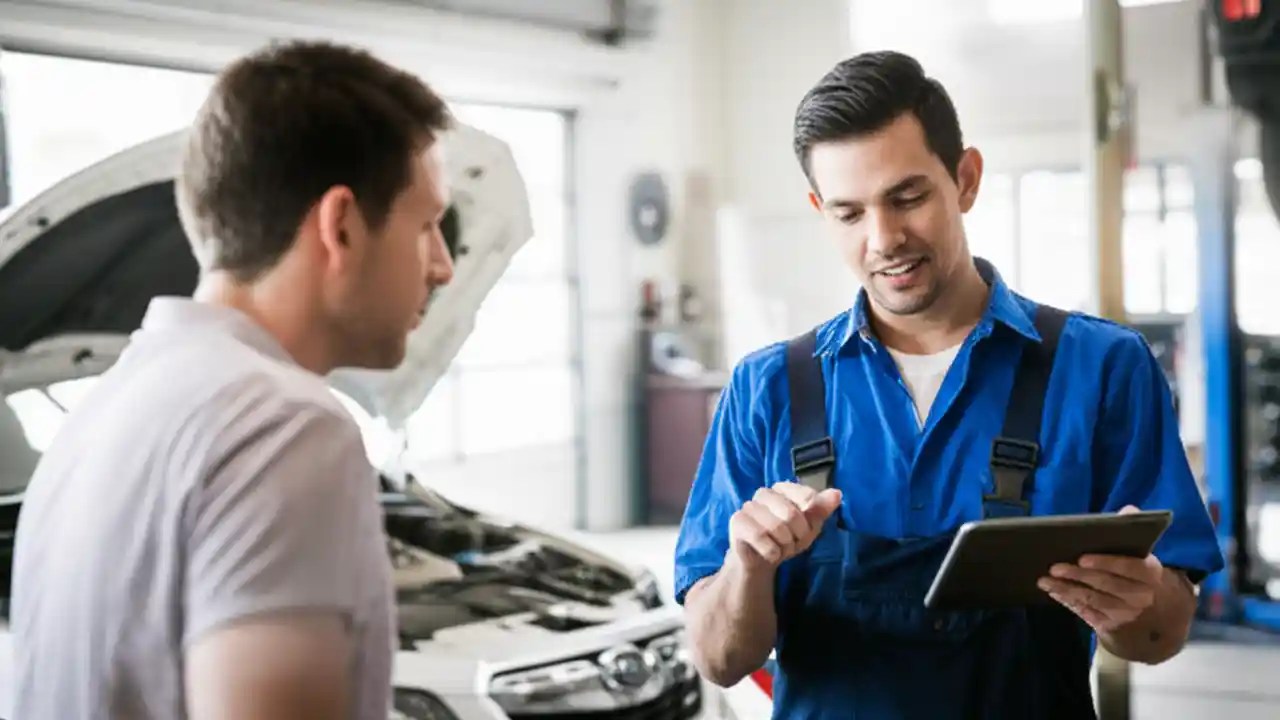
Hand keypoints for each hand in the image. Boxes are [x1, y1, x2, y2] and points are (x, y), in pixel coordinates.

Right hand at [729, 482, 841, 567]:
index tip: (805, 530)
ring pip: (777, 528)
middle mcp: (764, 492)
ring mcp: (748, 506)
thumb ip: (821, 509)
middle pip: (792, 514)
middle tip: (791, 543)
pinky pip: (761, 538)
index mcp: (784, 488)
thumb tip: (837, 493)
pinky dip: (771, 552)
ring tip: (780, 548)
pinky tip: (769, 553)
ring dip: (784, 546)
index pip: (808, 498)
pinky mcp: (737, 521)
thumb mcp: (809, 526)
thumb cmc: (786, 538)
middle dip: (797, 537)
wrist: (760, 560)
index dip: (811, 521)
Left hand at [1037, 506, 1163, 632]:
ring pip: (1094, 600)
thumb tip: (1129, 510)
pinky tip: (1052, 591)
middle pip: (1107, 584)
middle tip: (1055, 566)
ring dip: (1067, 589)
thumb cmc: (1128, 566)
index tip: (1082, 558)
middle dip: (1079, 575)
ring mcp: (1126, 612)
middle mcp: (1141, 595)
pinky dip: (1068, 601)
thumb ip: (1128, 528)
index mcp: (1150, 572)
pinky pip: (1086, 613)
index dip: (1106, 563)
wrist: (1140, 602)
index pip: (1131, 567)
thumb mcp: (1132, 548)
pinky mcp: (1109, 624)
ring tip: (1045, 580)